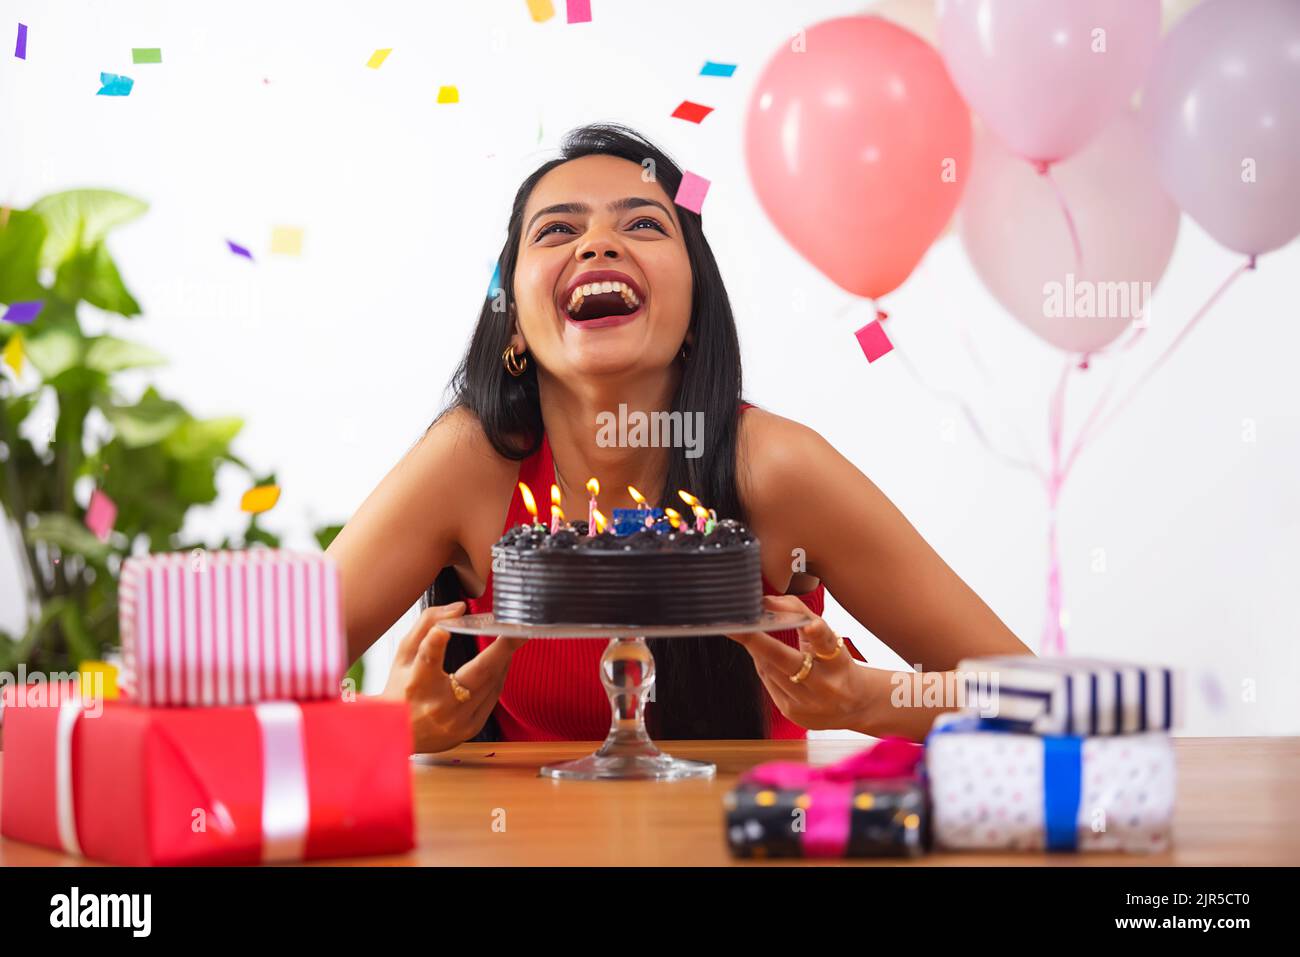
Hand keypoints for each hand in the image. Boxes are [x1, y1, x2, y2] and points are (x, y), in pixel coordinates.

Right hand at [379, 601, 525, 752]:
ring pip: (492, 682)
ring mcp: (459, 720)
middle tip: (519, 629)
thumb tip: (458, 608)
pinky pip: (493, 696)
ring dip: (505, 658)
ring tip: (513, 637)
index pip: (427, 661)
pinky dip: (499, 675)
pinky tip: (503, 660)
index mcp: (417, 684)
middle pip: (477, 673)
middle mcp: (439, 705)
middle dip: (502, 649)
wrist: (399, 738)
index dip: (434, 645)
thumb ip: (426, 625)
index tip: (442, 631)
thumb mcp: (403, 656)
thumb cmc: (400, 691)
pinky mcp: (472, 728)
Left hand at [724, 594, 870, 732]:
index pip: (827, 644)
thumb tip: (767, 602)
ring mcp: (807, 703)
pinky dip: (763, 664)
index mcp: (839, 663)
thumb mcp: (831, 640)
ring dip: (757, 649)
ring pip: (769, 669)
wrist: (856, 707)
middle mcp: (825, 685)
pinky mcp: (791, 712)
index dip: (818, 633)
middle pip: (788, 661)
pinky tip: (762, 655)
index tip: (811, 625)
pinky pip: (767, 681)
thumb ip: (801, 615)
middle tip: (737, 626)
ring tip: (748, 632)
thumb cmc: (838, 665)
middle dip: (759, 642)